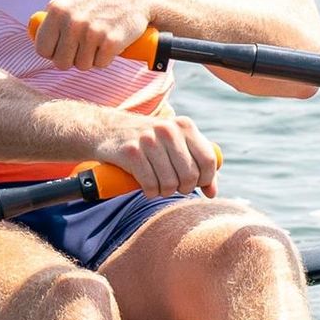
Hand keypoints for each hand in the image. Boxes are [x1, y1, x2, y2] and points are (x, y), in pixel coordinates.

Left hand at [33, 0, 160, 70]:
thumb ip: (55, 17)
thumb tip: (34, 33)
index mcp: (58, 10)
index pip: (42, 49)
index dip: (53, 52)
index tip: (63, 48)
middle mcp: (72, 22)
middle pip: (61, 62)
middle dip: (72, 58)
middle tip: (85, 46)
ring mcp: (91, 32)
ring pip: (82, 66)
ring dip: (91, 58)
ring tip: (100, 40)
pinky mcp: (110, 42)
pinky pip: (101, 64)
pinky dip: (107, 58)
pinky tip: (112, 42)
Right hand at [93, 114, 217, 198]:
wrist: (107, 130)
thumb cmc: (148, 142)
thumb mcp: (175, 144)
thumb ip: (197, 163)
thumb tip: (212, 193)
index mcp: (184, 125)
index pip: (208, 160)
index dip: (206, 179)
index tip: (197, 185)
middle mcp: (168, 129)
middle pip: (190, 175)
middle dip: (184, 188)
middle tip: (174, 187)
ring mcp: (148, 140)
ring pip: (169, 183)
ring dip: (165, 192)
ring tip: (159, 186)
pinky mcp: (130, 152)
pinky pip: (150, 184)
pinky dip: (150, 192)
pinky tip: (148, 188)